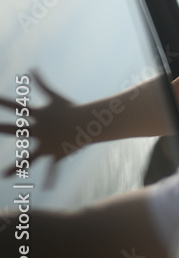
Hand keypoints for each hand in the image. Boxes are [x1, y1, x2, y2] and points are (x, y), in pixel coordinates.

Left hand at [0, 71, 74, 186]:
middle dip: (2, 129)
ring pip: (30, 156)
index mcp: (39, 116)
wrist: (90, 120)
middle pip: (17, 130)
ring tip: (5, 175)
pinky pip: (53, 168)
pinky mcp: (57, 153)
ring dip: (18, 166)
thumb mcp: (55, 96)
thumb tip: (32, 68)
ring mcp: (48, 143)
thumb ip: (42, 83)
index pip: (18, 107)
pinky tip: (47, 188)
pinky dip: (51, 178)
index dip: (3, 103)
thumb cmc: (72, 108)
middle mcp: (40, 130)